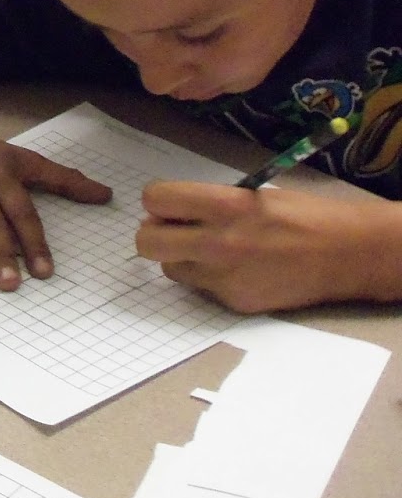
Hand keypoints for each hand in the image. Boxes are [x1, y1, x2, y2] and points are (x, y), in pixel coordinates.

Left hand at [136, 181, 401, 311]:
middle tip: (173, 230)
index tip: (168, 205)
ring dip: (181, 259)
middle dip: (153, 234)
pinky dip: (210, 278)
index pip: (155, 199)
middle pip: (146, 242)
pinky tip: (239, 270)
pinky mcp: (235, 302)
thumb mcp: (253, 195)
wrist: (350, 255)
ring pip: (170, 269)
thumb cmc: (304, 216)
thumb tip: (170, 212)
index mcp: (224, 206)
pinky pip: (202, 288)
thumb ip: (209, 203)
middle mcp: (218, 242)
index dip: (158, 201)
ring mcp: (224, 277)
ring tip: (212, 251)